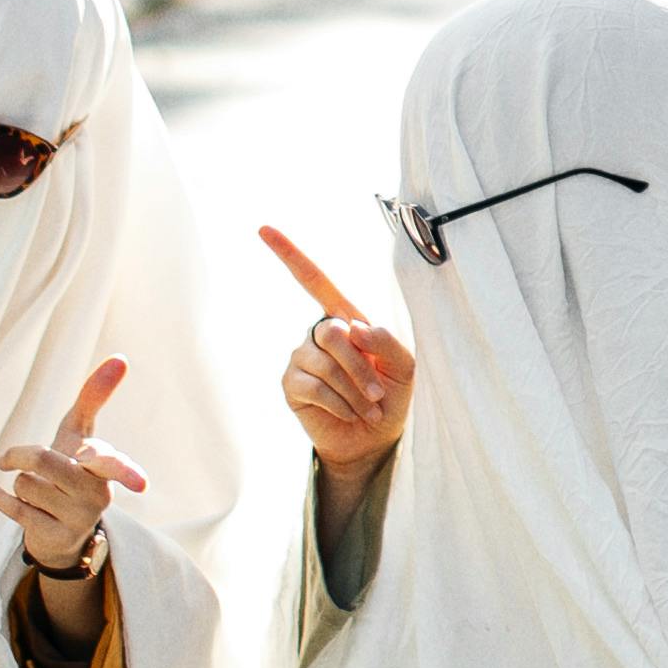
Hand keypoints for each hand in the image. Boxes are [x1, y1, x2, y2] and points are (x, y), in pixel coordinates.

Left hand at [0, 356, 142, 598]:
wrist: (64, 530)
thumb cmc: (73, 469)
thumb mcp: (79, 434)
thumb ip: (94, 397)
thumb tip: (120, 358)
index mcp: (106, 466)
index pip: (110, 459)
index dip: (112, 464)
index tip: (114, 471)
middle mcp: (98, 493)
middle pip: (44, 459)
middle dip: (20, 455)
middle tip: (7, 459)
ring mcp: (79, 518)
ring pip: (25, 484)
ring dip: (20, 484)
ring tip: (36, 493)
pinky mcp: (56, 536)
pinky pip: (15, 508)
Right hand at [261, 222, 411, 488]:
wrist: (375, 438)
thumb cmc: (392, 395)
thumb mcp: (404, 366)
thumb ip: (387, 342)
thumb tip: (356, 328)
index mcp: (345, 318)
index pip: (314, 280)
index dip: (289, 255)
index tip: (262, 228)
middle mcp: (319, 333)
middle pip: (331, 331)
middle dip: (359, 365)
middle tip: (379, 393)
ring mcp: (302, 358)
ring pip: (323, 362)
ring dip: (353, 389)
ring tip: (368, 408)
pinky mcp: (292, 385)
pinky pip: (312, 386)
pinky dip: (339, 402)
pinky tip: (348, 413)